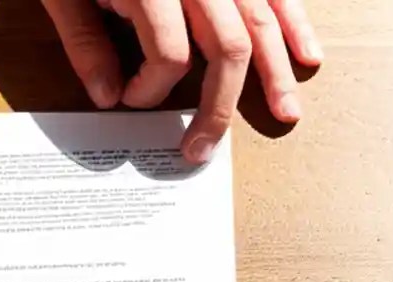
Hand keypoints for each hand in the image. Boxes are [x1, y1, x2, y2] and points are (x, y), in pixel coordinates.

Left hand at [41, 0, 322, 163]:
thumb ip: (85, 42)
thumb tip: (108, 98)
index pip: (169, 55)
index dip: (149, 89)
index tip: (126, 98)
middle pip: (228, 46)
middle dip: (218, 105)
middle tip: (200, 149)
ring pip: (261, 21)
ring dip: (275, 73)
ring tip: (285, 115)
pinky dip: (295, 23)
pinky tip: (308, 57)